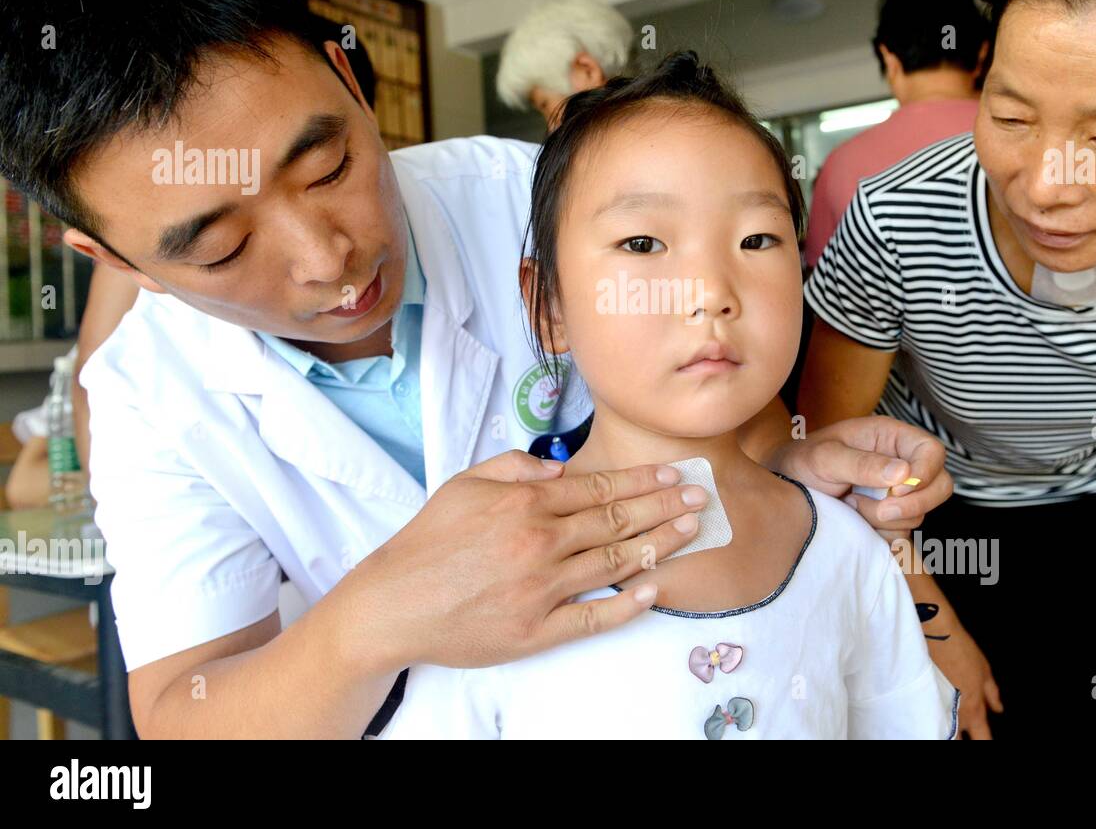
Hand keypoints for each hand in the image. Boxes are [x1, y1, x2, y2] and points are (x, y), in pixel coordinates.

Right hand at [352, 450, 708, 670]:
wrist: (393, 603)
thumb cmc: (428, 542)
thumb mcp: (463, 483)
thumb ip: (513, 466)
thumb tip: (559, 467)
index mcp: (525, 503)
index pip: (599, 487)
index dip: (642, 480)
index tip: (673, 474)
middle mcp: (540, 542)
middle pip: (618, 521)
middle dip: (665, 506)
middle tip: (702, 498)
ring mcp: (541, 588)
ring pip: (615, 563)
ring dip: (660, 545)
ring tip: (691, 531)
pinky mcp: (536, 630)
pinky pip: (593, 617)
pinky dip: (627, 605)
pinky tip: (655, 591)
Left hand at [767, 414, 951, 533]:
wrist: (784, 491)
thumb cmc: (800, 463)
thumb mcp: (823, 457)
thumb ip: (860, 463)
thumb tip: (903, 473)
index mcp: (890, 438)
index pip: (932, 452)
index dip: (924, 473)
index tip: (896, 490)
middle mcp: (900, 465)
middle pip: (941, 486)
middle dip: (914, 503)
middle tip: (880, 510)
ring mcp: (897, 495)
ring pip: (919, 515)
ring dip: (885, 518)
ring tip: (849, 504)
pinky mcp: (889, 521)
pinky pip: (902, 536)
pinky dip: (881, 535)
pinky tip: (854, 521)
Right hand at [928, 624, 1002, 738]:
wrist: (935, 634)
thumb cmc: (962, 649)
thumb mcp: (985, 670)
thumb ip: (992, 693)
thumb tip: (998, 708)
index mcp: (974, 710)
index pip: (983, 739)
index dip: (984, 741)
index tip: (982, 737)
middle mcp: (955, 715)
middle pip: (958, 741)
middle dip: (960, 739)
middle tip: (962, 731)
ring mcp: (937, 709)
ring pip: (941, 733)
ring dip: (944, 731)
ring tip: (945, 725)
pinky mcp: (920, 700)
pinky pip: (926, 719)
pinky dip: (929, 721)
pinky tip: (929, 717)